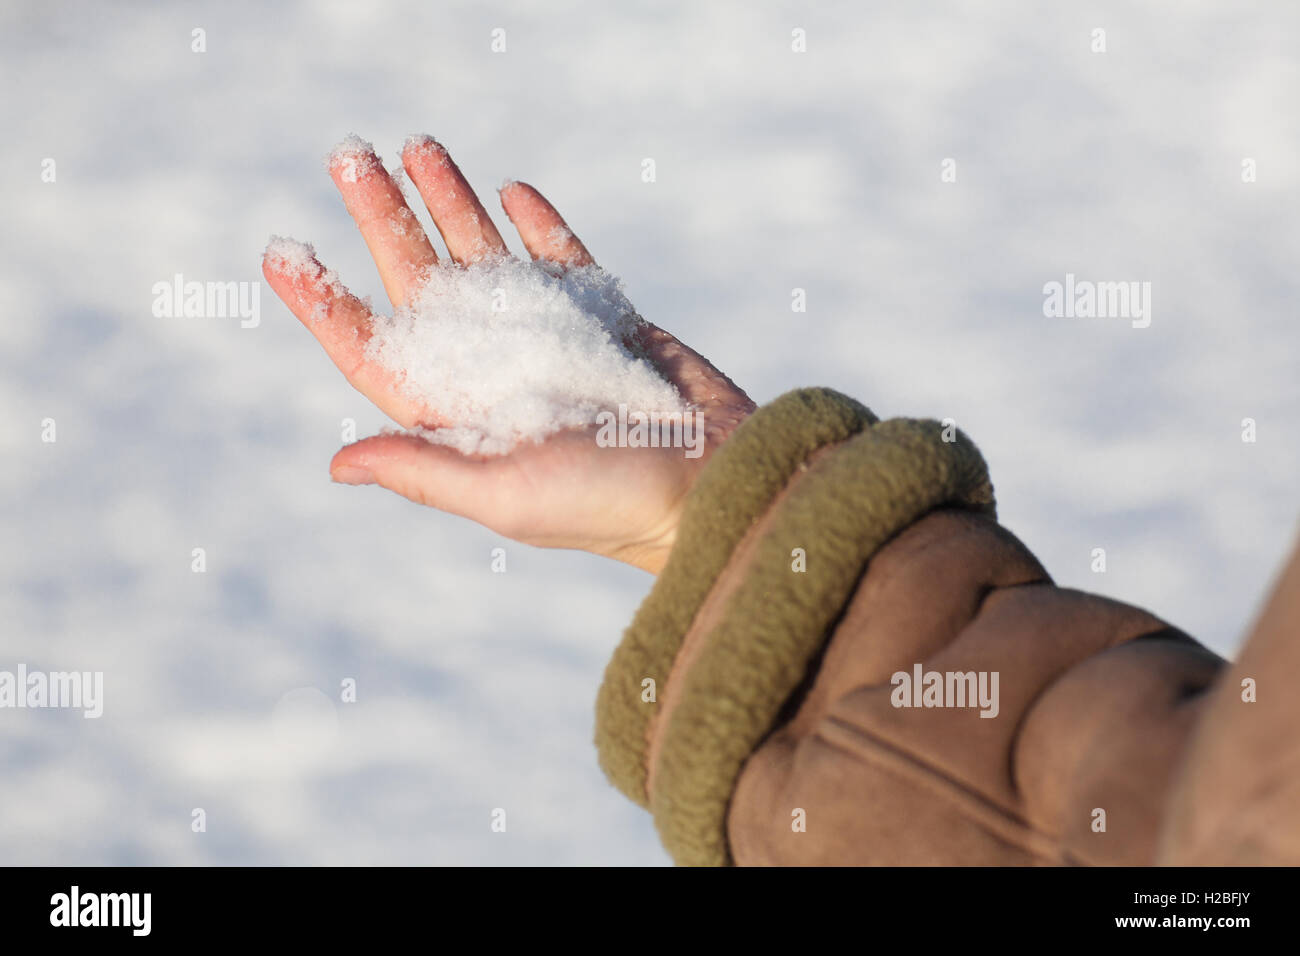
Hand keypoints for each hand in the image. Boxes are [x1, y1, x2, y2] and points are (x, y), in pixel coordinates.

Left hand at [263, 135, 753, 573]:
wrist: (715, 481)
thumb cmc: (608, 504)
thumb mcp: (507, 494)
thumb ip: (426, 470)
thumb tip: (337, 463)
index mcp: (462, 417)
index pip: (377, 351)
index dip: (327, 305)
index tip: (283, 252)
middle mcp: (495, 374)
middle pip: (422, 285)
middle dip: (384, 220)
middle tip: (349, 157)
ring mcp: (549, 342)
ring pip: (486, 258)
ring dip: (450, 203)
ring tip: (419, 146)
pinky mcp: (605, 319)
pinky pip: (561, 259)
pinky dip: (537, 223)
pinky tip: (509, 189)